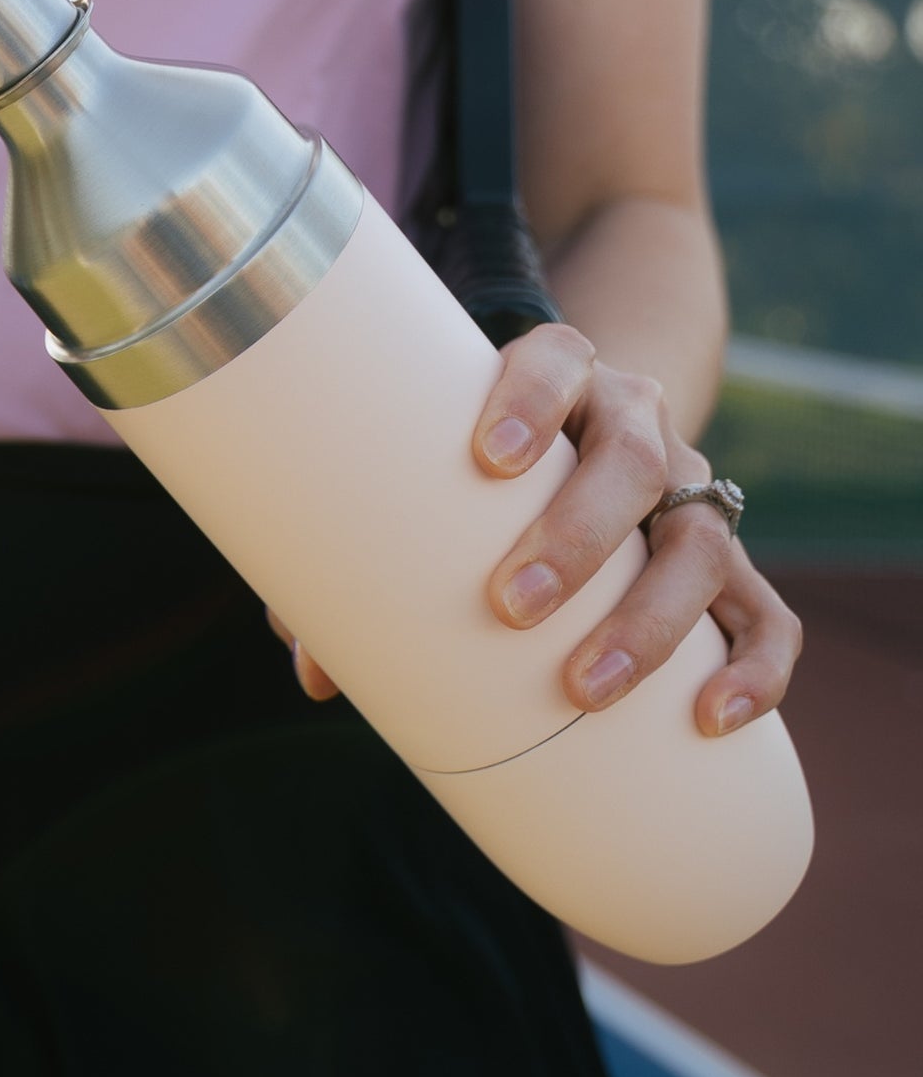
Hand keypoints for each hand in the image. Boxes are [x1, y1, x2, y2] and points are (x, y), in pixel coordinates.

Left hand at [268, 321, 803, 733]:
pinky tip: (712, 717)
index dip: (529, 399)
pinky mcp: (731, 564)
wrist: (580, 439)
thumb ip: (361, 558)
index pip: (555, 359)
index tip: (486, 459)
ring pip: (699, 540)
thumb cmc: (472, 471)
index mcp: (558, 376)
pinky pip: (765, 614)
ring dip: (648, 618)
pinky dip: (752, 665)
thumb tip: (311, 673)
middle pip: (629, 459)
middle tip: (508, 605)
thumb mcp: (428, 484)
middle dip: (575, 535)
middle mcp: (635, 423)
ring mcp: (691, 490)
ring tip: (582, 687)